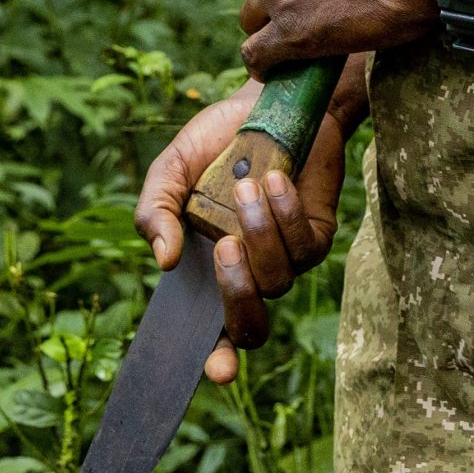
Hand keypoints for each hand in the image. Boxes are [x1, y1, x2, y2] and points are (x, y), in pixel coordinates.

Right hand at [134, 87, 349, 383]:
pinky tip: (273, 179)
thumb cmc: (217, 140)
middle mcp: (249, 273)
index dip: (215, 361)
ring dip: (260, 234)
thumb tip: (164, 261)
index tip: (216, 371)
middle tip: (225, 247)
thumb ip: (155, 212)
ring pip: (278, 281)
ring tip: (247, 185)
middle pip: (251, 328)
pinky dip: (286, 214)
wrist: (271, 101)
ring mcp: (286, 259)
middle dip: (238, 296)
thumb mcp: (172, 169)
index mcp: (208, 269)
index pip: (213, 334)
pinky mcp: (318, 236)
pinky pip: (305, 246)